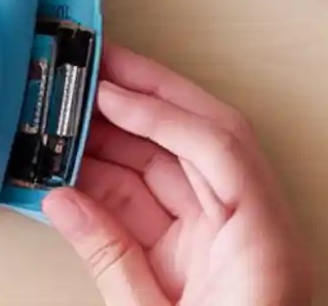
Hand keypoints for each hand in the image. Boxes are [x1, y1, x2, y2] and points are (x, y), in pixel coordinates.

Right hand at [43, 44, 313, 305]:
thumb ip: (109, 258)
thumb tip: (65, 201)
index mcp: (263, 246)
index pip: (220, 149)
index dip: (162, 109)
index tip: (112, 89)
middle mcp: (248, 233)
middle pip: (193, 144)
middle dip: (138, 100)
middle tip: (88, 67)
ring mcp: (222, 244)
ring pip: (165, 169)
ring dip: (113, 138)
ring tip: (65, 113)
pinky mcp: (197, 260)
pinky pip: (148, 206)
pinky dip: (107, 184)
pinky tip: (69, 169)